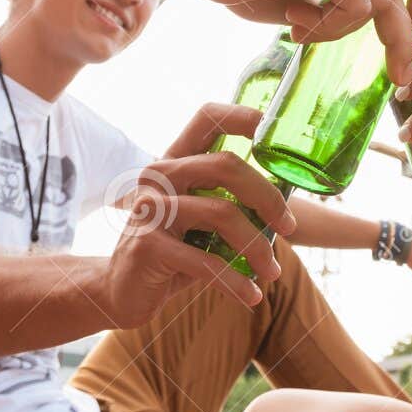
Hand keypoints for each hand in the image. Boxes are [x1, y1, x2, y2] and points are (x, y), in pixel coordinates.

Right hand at [100, 103, 296, 326]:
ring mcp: (150, 207)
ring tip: (272, 271)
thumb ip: (229, 202)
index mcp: (175, 161)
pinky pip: (207, 261)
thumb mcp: (200, 219)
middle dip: (267, 197)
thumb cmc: (174, 251)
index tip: (273, 130)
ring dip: (257, 247)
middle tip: (288, 227)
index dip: (242, 115)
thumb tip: (286, 207)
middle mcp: (159, 174)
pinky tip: (251, 295)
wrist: (123, 291)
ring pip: (222, 213)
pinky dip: (235, 281)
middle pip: (226, 165)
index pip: (207, 118)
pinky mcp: (148, 244)